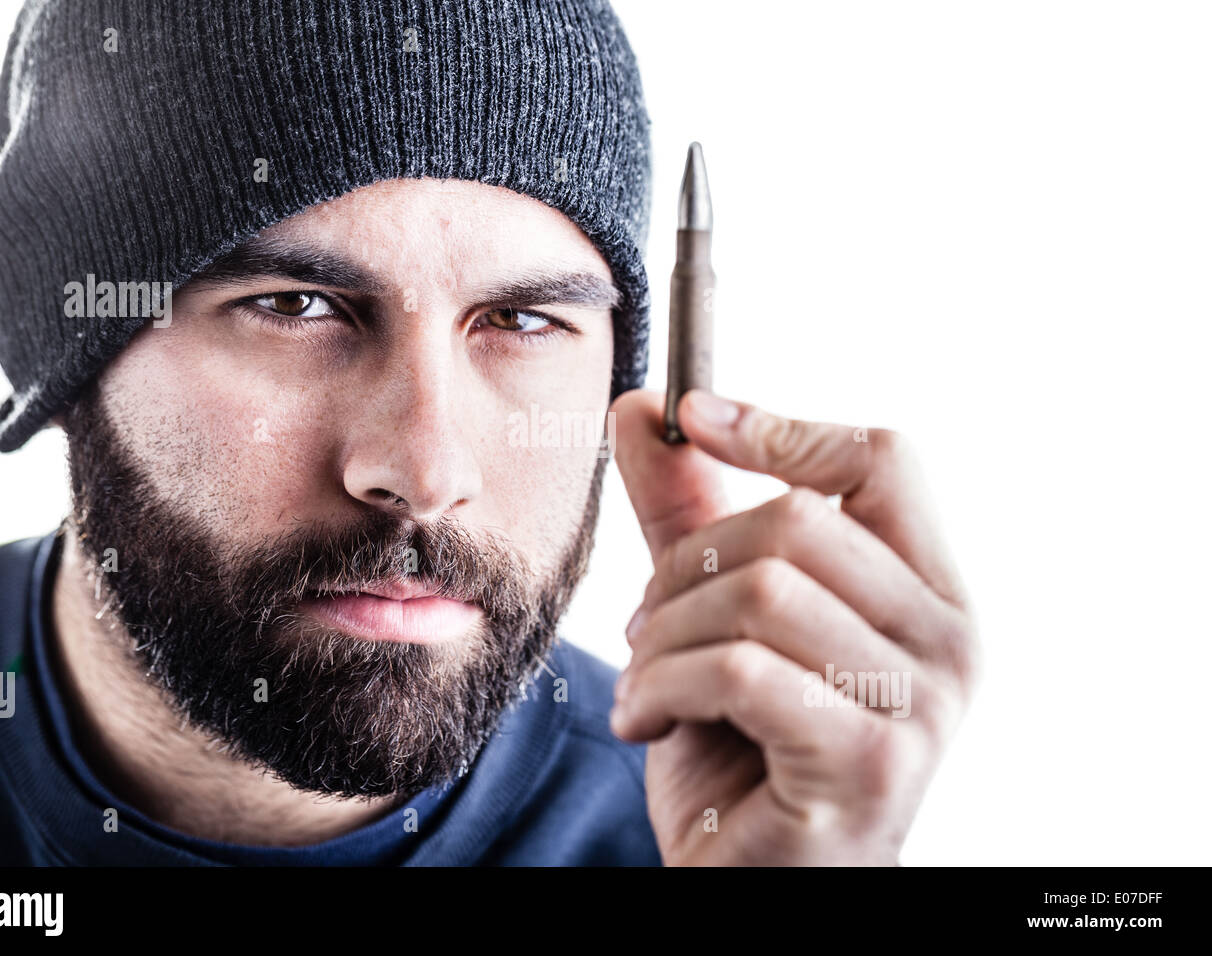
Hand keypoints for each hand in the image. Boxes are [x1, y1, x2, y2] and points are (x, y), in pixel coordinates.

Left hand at [609, 389, 978, 865]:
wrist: (752, 880)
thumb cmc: (745, 747)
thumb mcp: (712, 613)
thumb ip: (687, 511)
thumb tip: (642, 406)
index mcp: (927, 590)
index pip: (884, 460)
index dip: (785, 427)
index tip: (695, 416)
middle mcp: (949, 641)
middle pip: (798, 521)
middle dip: (686, 565)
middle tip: (645, 620)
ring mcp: (919, 707)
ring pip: (760, 593)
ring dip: (665, 635)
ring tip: (646, 677)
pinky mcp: (868, 765)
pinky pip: (738, 671)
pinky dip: (663, 686)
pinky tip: (645, 721)